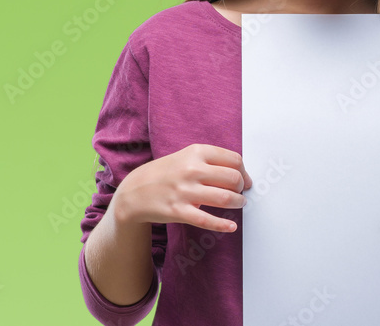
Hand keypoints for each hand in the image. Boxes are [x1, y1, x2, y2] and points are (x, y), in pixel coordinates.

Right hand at [113, 143, 252, 232]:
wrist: (134, 191)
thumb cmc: (164, 173)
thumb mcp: (185, 156)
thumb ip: (209, 161)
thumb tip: (238, 173)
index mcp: (195, 152)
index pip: (233, 159)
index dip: (244, 171)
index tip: (244, 179)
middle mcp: (191, 169)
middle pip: (233, 178)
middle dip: (242, 187)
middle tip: (241, 192)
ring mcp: (185, 191)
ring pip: (225, 198)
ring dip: (238, 203)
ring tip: (238, 204)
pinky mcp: (179, 211)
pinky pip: (207, 220)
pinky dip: (223, 225)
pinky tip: (231, 226)